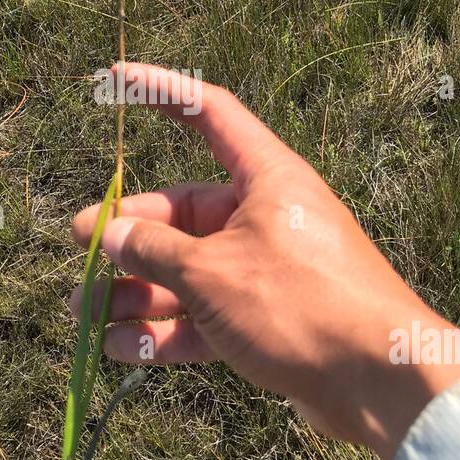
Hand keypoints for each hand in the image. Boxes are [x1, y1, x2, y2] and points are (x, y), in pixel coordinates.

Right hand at [71, 64, 459, 459]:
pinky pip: (206, 316)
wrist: (382, 383)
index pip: (208, 115)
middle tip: (78, 246)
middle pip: (184, 213)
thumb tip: (110, 233)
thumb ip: (155, 251)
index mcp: (265, 178)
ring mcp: (267, 272)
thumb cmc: (300, 305)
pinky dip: (166, 330)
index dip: (161, 91)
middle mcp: (266, 217)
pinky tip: (120, 349)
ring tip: (83, 312)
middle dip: (129, 234)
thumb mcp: (213, 272)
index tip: (113, 77)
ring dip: (137, 291)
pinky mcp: (269, 321)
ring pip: (189, 271)